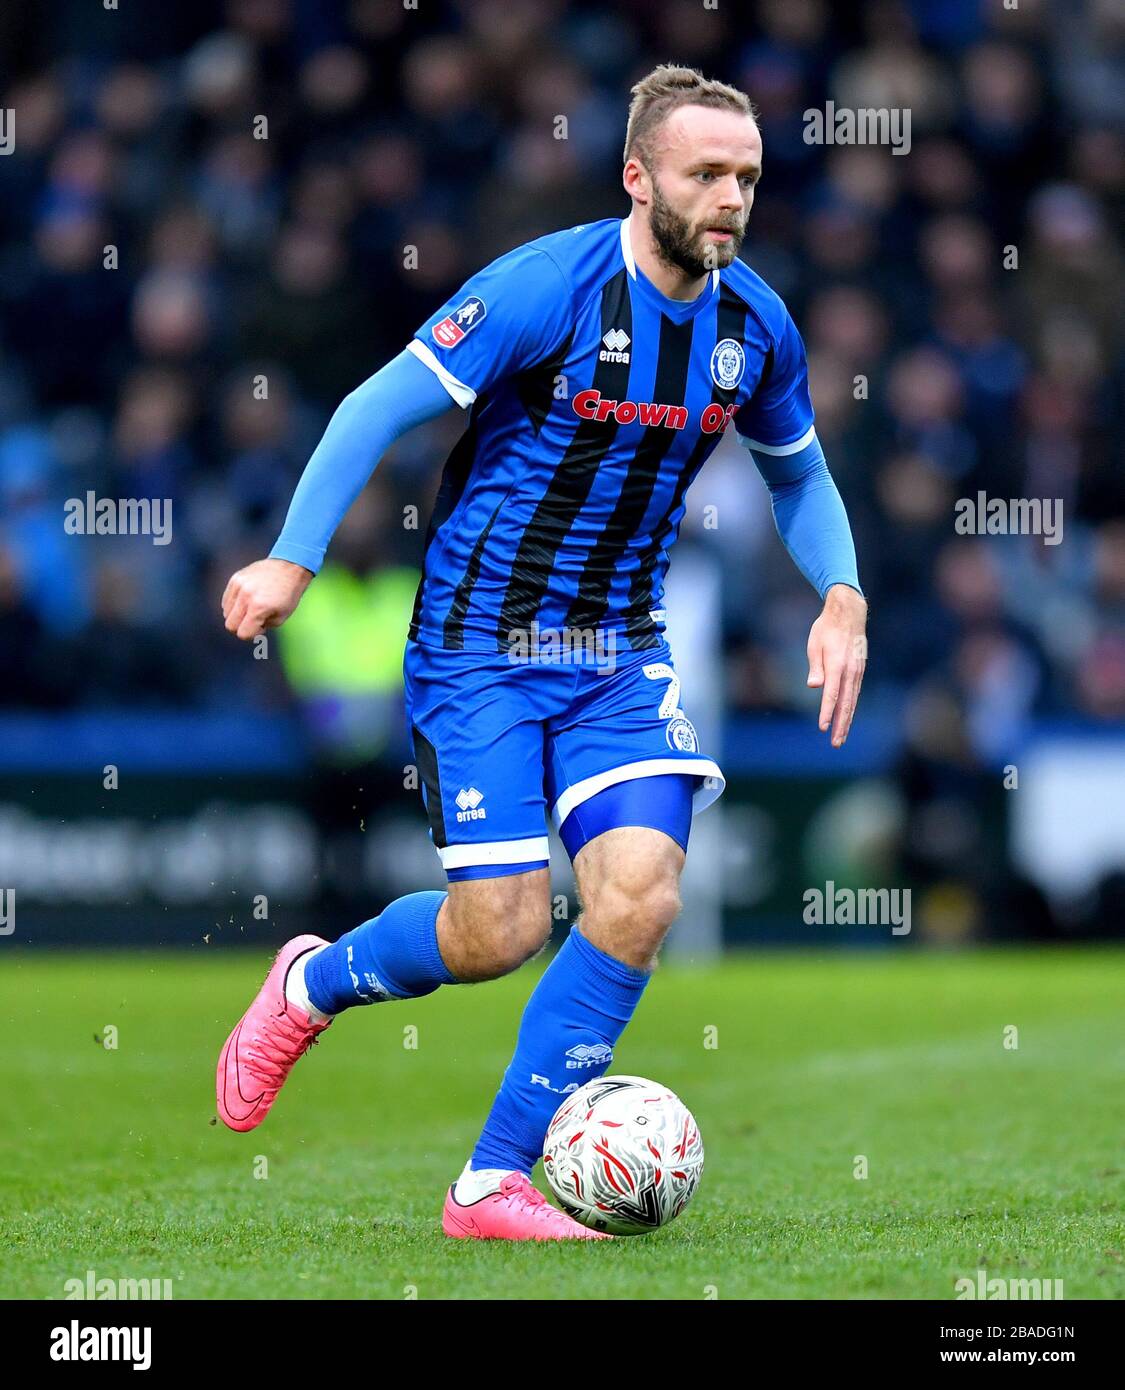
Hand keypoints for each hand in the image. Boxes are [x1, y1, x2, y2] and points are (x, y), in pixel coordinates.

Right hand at [221, 558, 313, 640]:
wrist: (289, 567)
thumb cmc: (288, 595)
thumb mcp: (281, 617)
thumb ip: (262, 627)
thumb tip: (248, 629)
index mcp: (259, 608)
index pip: (243, 633)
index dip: (252, 634)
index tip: (262, 626)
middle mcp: (246, 596)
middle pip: (230, 625)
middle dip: (242, 627)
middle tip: (255, 619)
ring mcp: (238, 586)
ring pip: (226, 612)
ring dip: (238, 615)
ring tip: (252, 607)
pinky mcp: (235, 579)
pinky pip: (226, 600)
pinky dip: (234, 604)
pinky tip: (248, 599)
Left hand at [806, 584, 867, 747]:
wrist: (849, 613)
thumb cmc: (826, 628)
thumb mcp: (815, 643)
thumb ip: (815, 666)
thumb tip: (814, 686)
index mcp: (837, 664)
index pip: (831, 694)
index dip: (827, 712)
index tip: (823, 728)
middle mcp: (850, 671)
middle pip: (845, 703)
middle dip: (840, 725)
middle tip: (836, 744)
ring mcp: (857, 671)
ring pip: (852, 701)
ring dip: (847, 720)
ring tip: (841, 737)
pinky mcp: (859, 671)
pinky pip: (855, 694)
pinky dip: (851, 708)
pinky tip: (847, 718)